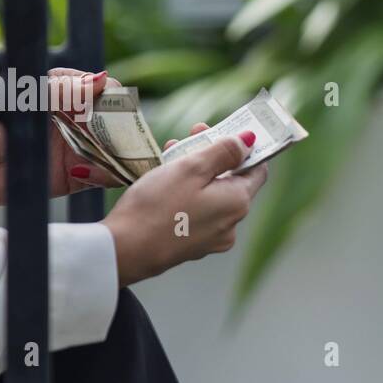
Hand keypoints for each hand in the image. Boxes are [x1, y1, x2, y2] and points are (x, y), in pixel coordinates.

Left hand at [0, 68, 120, 203]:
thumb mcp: (21, 102)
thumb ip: (61, 92)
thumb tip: (101, 80)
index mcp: (64, 94)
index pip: (104, 90)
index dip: (116, 98)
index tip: (117, 108)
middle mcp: (76, 120)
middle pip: (116, 122)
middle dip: (125, 131)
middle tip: (122, 139)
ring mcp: (77, 148)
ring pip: (115, 149)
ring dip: (119, 155)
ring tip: (108, 159)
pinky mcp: (75, 176)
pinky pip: (103, 175)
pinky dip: (107, 175)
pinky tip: (94, 174)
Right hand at [102, 129, 268, 286]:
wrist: (125, 250)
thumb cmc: (158, 206)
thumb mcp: (192, 168)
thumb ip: (224, 152)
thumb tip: (249, 141)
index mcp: (238, 203)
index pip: (257, 170)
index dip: (246, 149)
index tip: (229, 132)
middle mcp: (231, 223)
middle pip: (230, 181)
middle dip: (212, 155)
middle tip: (192, 133)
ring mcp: (212, 238)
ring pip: (211, 195)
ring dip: (195, 172)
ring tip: (171, 152)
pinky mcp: (192, 245)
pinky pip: (197, 211)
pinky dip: (187, 193)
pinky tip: (165, 180)